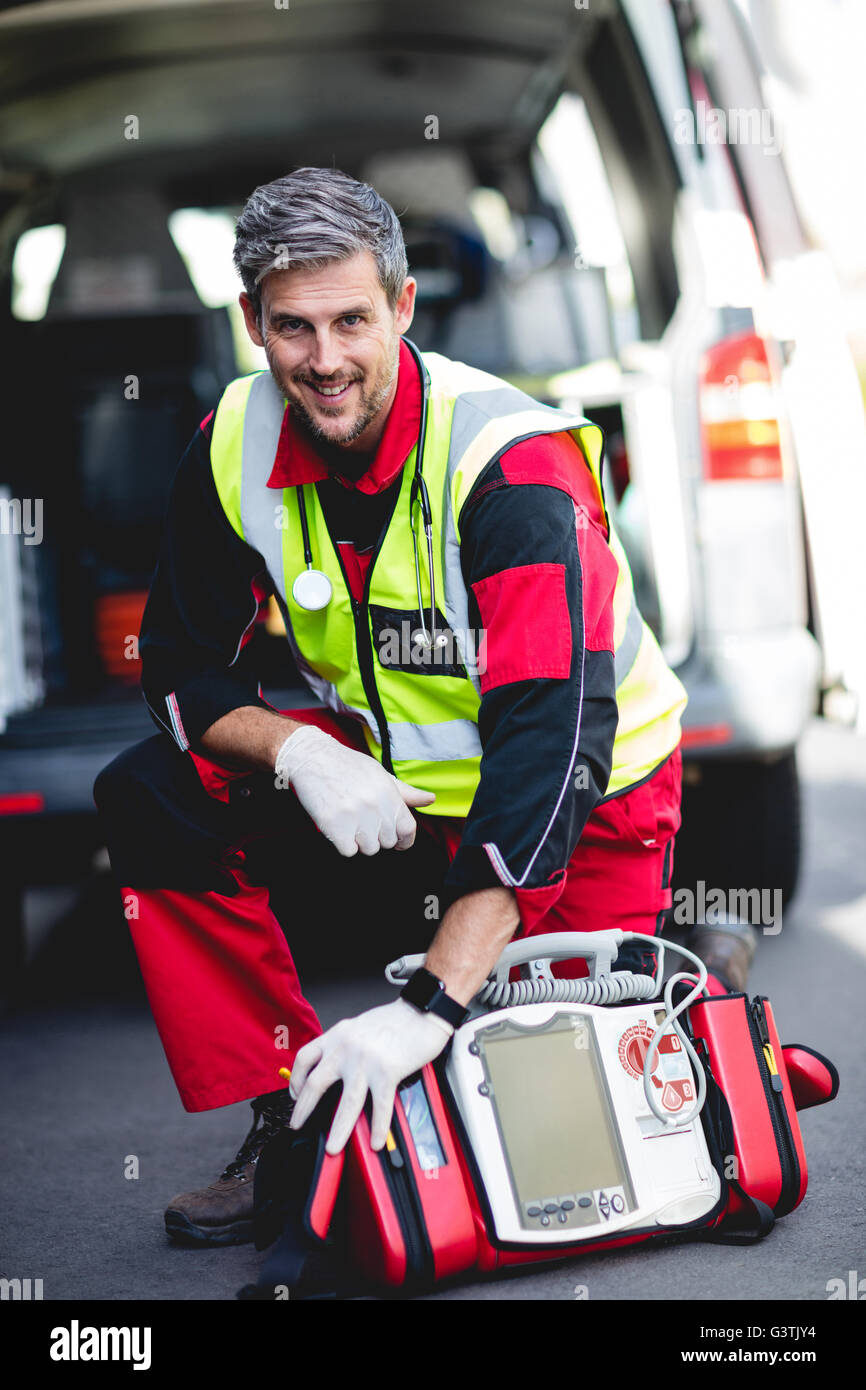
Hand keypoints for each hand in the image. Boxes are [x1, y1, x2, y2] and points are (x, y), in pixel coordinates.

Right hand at [274, 725, 434, 855]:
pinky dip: (343, 843)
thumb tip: (430, 799)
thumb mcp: (380, 775)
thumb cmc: (348, 766)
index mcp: (389, 793)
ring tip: (350, 822)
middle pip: (387, 842)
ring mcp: (354, 817)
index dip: (404, 840)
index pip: (408, 830)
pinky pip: (348, 851)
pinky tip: (338, 826)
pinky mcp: (333, 826)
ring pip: (369, 849)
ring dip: (360, 841)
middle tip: (364, 822)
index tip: (398, 841)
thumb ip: (406, 793)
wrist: (312, 758)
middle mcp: (374, 806)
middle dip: (378, 836)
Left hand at [288, 999, 452, 1153]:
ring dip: (338, 1129)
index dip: (296, 1080)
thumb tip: (334, 1065)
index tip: (296, 1094)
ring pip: (347, 1103)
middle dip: (304, 1109)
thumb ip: (343, 1044)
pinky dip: (378, 1128)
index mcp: (338, 1035)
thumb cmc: (394, 1018)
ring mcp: (366, 1062)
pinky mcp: (387, 1072)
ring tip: (333, 1147)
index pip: (305, 1058)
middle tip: (298, 1124)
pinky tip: (376, 1140)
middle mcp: (347, 1048)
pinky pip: (380, 1106)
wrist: (421, 1012)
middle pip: (317, 1084)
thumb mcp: (358, 1026)